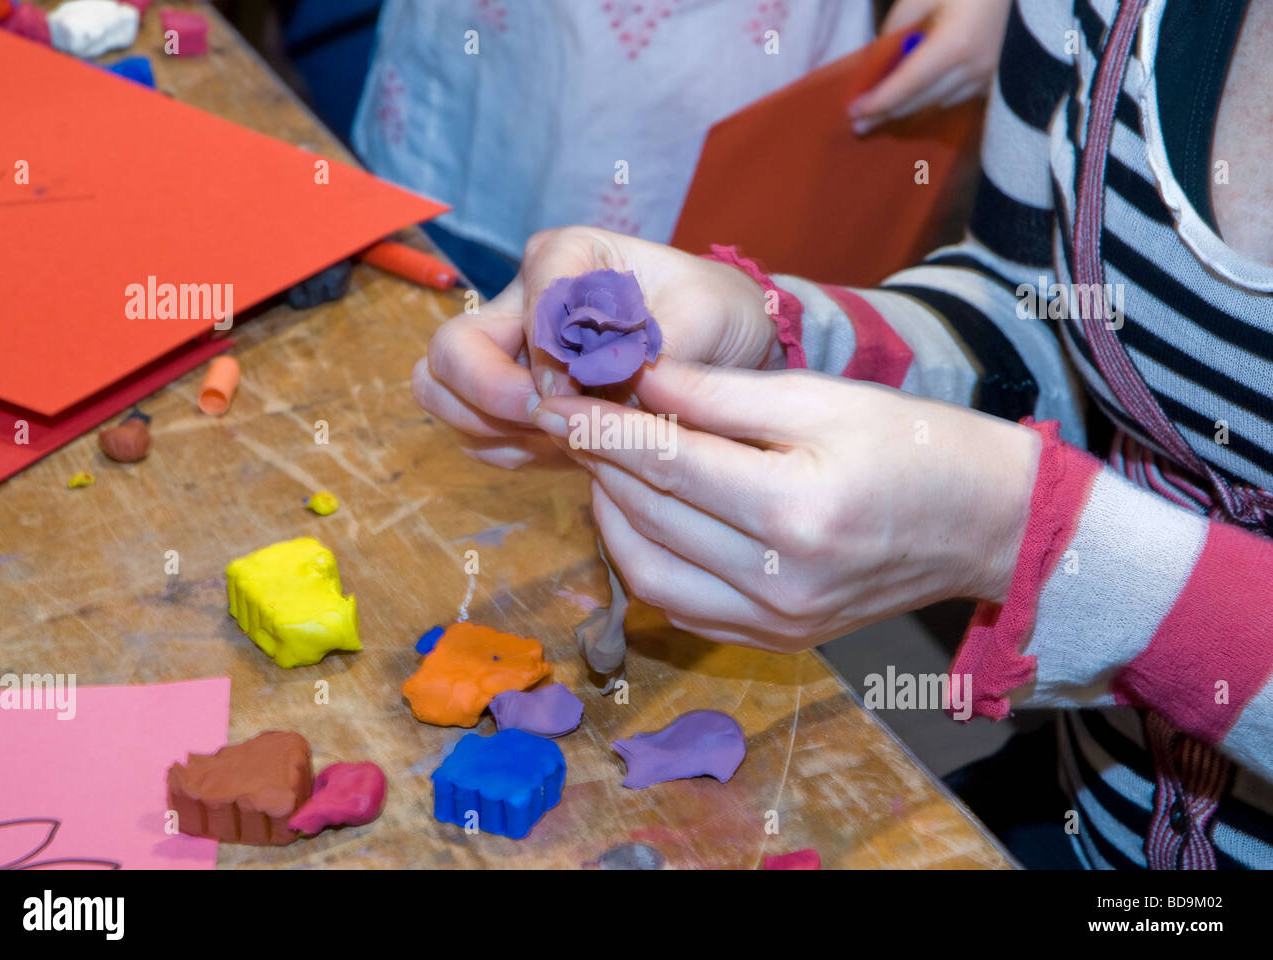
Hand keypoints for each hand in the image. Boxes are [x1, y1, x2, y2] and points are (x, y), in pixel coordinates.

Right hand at [411, 227, 771, 469]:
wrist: (720, 351)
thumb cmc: (713, 316)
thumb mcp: (706, 315)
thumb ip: (654, 338)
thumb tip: (599, 373)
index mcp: (567, 256)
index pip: (528, 303)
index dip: (549, 355)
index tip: (585, 390)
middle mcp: (522, 298)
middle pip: (451, 349)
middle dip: (488, 396)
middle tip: (549, 423)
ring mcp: (508, 350)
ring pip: (442, 392)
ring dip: (491, 428)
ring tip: (561, 440)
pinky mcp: (509, 395)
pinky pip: (473, 432)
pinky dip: (508, 449)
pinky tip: (565, 450)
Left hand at [528, 360, 1038, 651]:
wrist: (986, 525)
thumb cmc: (915, 446)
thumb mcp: (822, 398)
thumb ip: (722, 394)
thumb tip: (639, 379)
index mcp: (794, 511)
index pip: (667, 465)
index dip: (604, 429)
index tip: (556, 399)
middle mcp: (779, 582)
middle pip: (651, 521)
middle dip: (600, 467)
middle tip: (574, 424)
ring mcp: (778, 624)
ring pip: (650, 577)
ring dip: (613, 520)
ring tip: (608, 468)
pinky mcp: (778, 641)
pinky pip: (682, 609)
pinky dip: (648, 563)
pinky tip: (644, 519)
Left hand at [848, 0, 1011, 134]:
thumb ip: (900, 24)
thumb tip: (880, 58)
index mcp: (955, 46)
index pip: (906, 86)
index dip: (878, 102)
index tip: (853, 113)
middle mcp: (974, 69)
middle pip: (921, 101)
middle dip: (887, 113)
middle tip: (859, 124)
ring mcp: (991, 76)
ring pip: (940, 102)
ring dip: (912, 106)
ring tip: (884, 109)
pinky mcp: (1000, 77)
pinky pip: (960, 96)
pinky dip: (936, 96)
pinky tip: (921, 93)